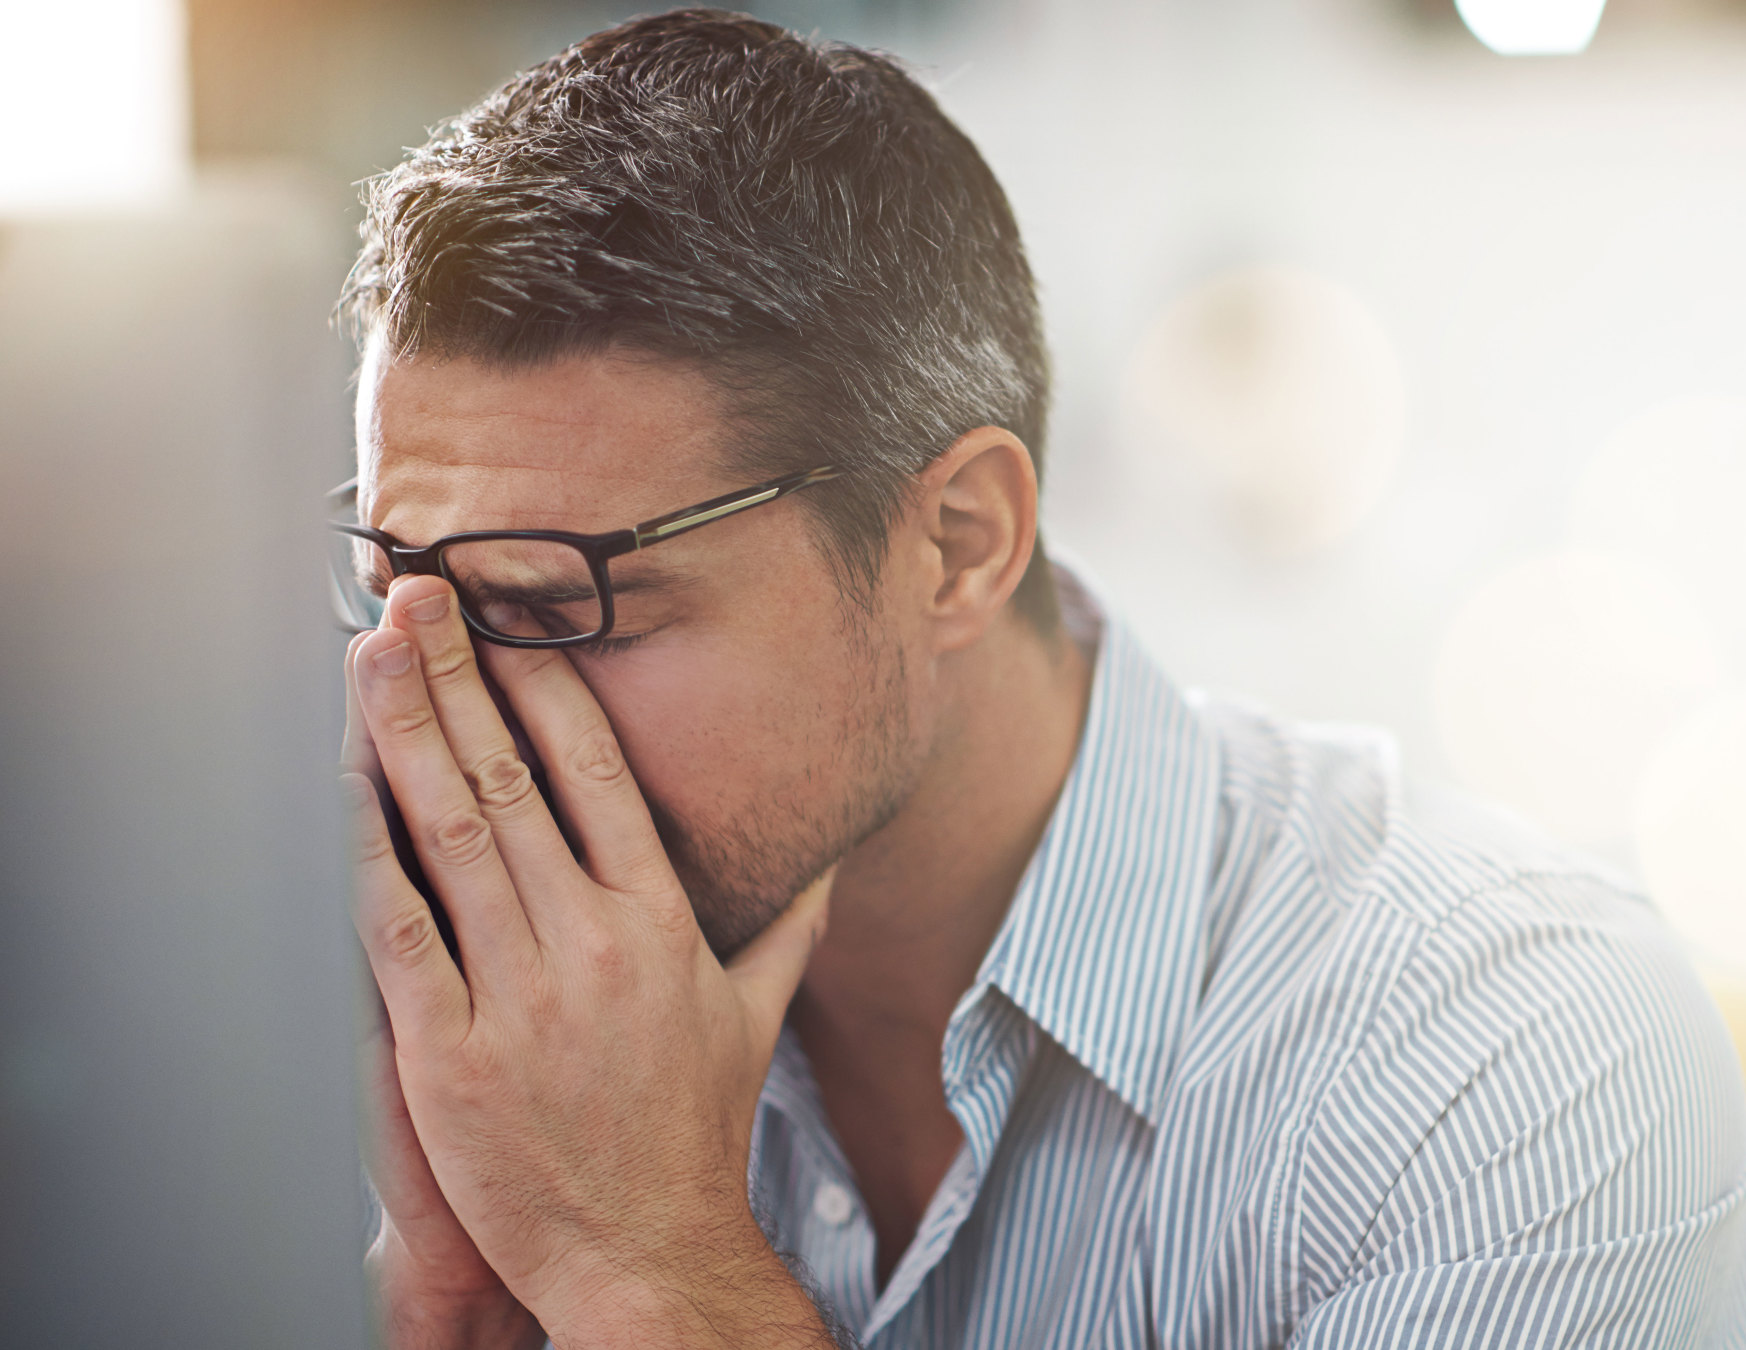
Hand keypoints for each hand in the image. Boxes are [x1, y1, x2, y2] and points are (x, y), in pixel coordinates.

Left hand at [344, 575, 835, 1347]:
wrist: (648, 1252)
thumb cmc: (695, 1133)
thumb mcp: (756, 1018)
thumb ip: (790, 927)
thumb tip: (830, 862)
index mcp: (663, 922)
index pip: (600, 773)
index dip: (547, 686)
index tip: (510, 621)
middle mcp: (595, 944)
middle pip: (515, 780)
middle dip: (460, 677)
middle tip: (421, 596)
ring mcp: (521, 996)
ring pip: (452, 833)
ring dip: (406, 733)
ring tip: (373, 652)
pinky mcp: (451, 1053)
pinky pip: (398, 931)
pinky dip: (366, 850)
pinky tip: (344, 784)